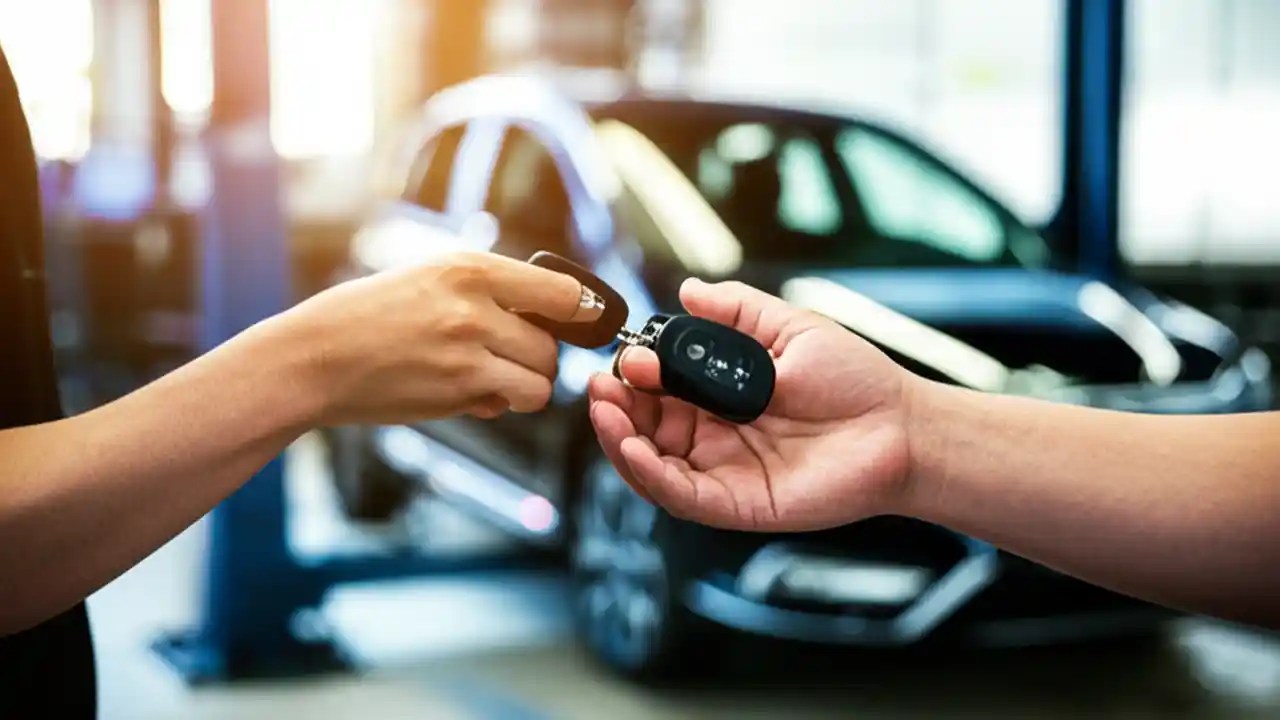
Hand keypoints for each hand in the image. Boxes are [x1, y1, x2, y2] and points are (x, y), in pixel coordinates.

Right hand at [277, 252, 597, 424]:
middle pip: (552, 346)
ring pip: (539, 382)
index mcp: (468, 267)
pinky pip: (506, 402)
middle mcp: (474, 304)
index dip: (583, 312)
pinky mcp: (457, 390)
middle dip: (538, 360)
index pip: (562, 291)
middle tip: (508, 359)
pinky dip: (495, 404)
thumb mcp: (425, 279)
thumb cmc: (365, 318)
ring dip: (523, 387)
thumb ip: (484, 291)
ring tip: (490, 380)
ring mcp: (468, 351)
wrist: (312, 358)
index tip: (586, 322)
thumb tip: (551, 312)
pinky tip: (462, 393)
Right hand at [589, 279, 915, 531]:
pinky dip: (650, 475)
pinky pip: (681, 495)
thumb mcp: (787, 328)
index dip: (632, 378)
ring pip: (650, 466)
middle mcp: (712, 437)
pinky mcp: (736, 503)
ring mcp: (721, 471)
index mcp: (718, 397)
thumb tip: (687, 290)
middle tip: (600, 387)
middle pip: (643, 430)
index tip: (624, 358)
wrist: (900, 425)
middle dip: (613, 409)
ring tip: (606, 412)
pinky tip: (635, 447)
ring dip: (618, 441)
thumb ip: (735, 310)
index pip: (656, 392)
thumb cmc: (853, 379)